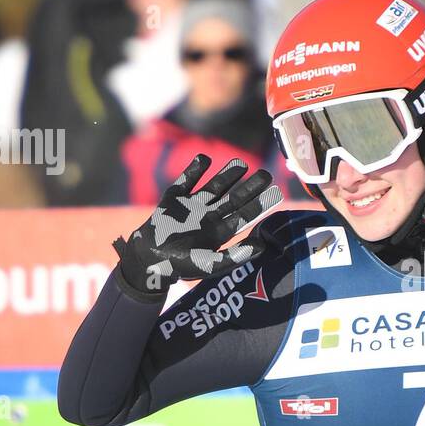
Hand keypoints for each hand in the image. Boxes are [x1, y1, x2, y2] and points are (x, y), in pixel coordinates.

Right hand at [114, 153, 282, 293]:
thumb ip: (235, 255)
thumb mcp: (210, 264)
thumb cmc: (180, 266)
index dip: (260, 204)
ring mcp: (192, 207)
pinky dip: (193, 170)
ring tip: (241, 163)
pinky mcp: (173, 200)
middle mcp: (209, 217)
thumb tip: (262, 246)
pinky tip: (205, 158)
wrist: (147, 261)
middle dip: (250, 187)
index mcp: (219, 232)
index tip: (277, 193)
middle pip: (234, 199)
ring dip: (227, 175)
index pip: (244, 215)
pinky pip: (185, 181)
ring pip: (213, 187)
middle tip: (266, 174)